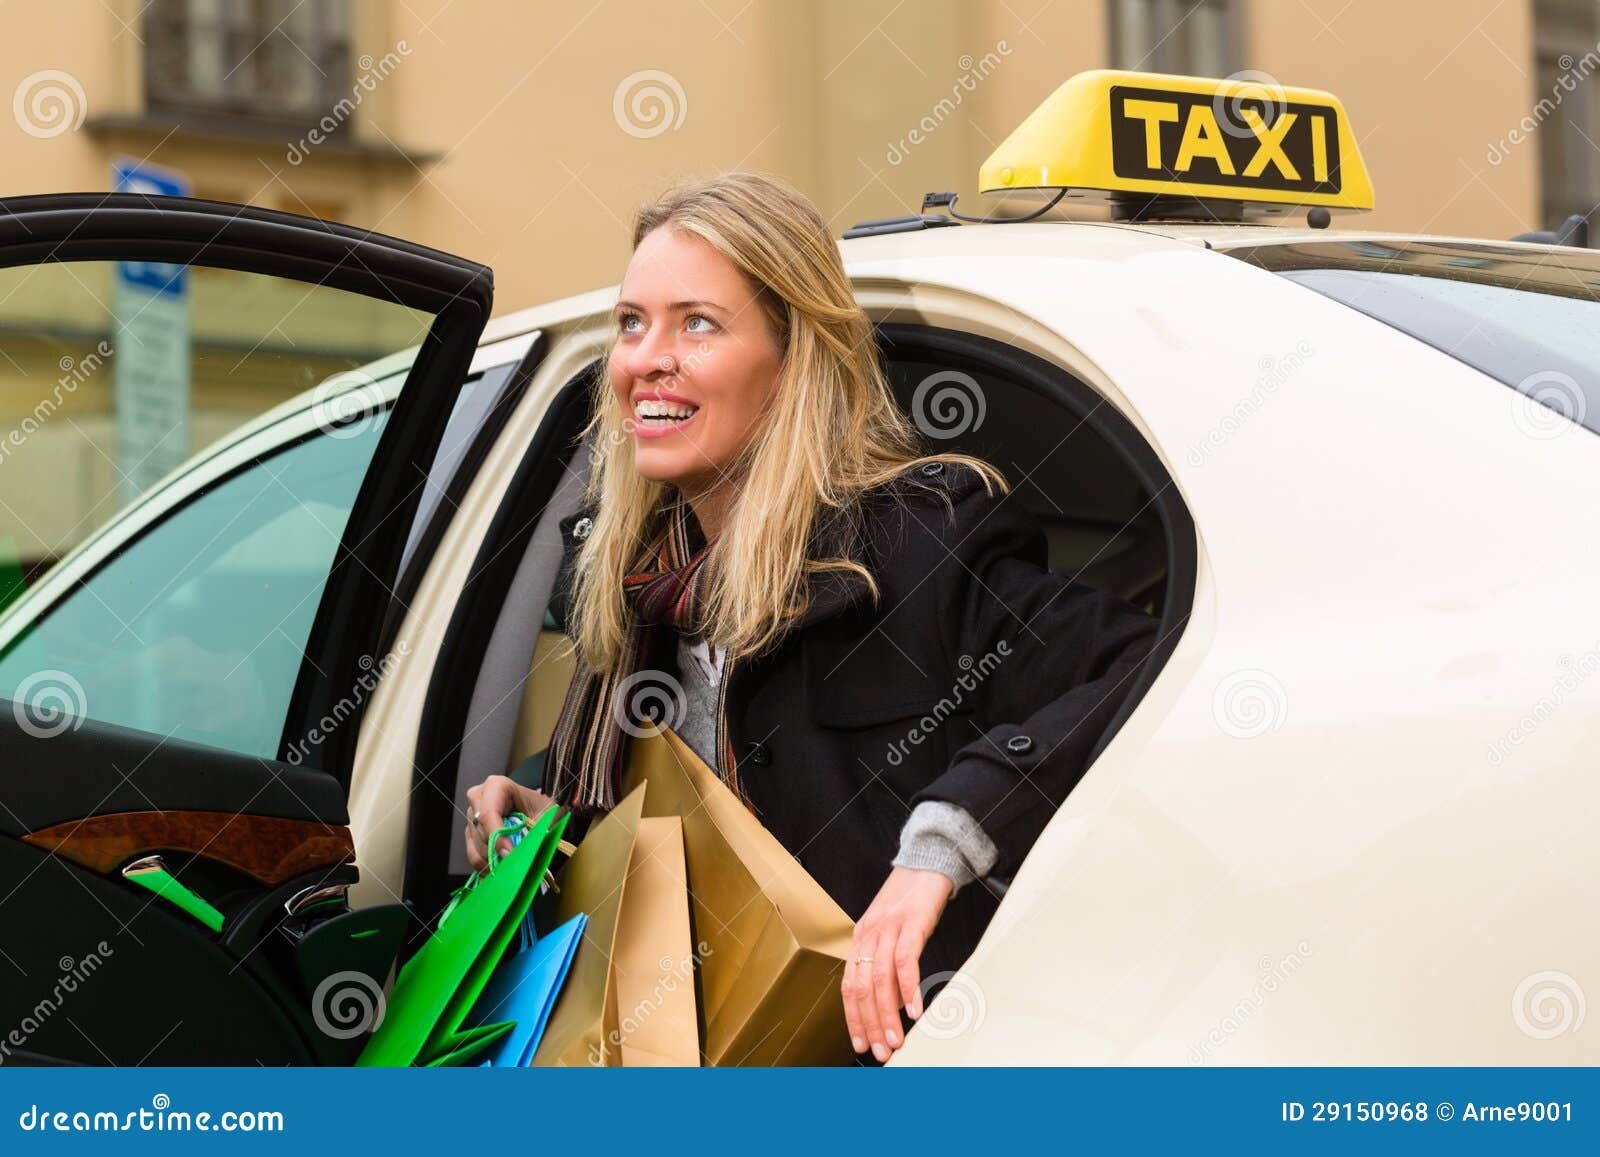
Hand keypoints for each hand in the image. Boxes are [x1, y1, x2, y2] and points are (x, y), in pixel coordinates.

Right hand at [463, 775, 553, 872]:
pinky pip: (474, 856)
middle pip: (481, 832)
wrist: (541, 811)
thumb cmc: (543, 809)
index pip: (488, 813)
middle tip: (517, 862)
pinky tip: (504, 867)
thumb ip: (530, 834)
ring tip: (515, 863)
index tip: (510, 853)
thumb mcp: (544, 817)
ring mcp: (472, 817)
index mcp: (496, 786)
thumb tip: (513, 855)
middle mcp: (479, 799)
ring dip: (495, 860)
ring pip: (476, 847)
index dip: (497, 836)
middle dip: (498, 851)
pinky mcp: (471, 834)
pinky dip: (489, 866)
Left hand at [842, 865, 952, 1061]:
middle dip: (870, 1025)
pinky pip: (905, 961)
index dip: (853, 1018)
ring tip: (896, 1040)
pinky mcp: (911, 922)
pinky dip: (908, 988)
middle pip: (861, 989)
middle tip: (880, 1052)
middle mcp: (869, 935)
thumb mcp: (892, 931)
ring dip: (886, 1015)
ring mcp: (888, 929)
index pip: (849, 987)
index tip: (860, 1044)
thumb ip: (888, 965)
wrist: (926, 861)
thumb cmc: (910, 898)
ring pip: (879, 980)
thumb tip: (892, 1003)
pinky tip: (913, 1010)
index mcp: (861, 939)